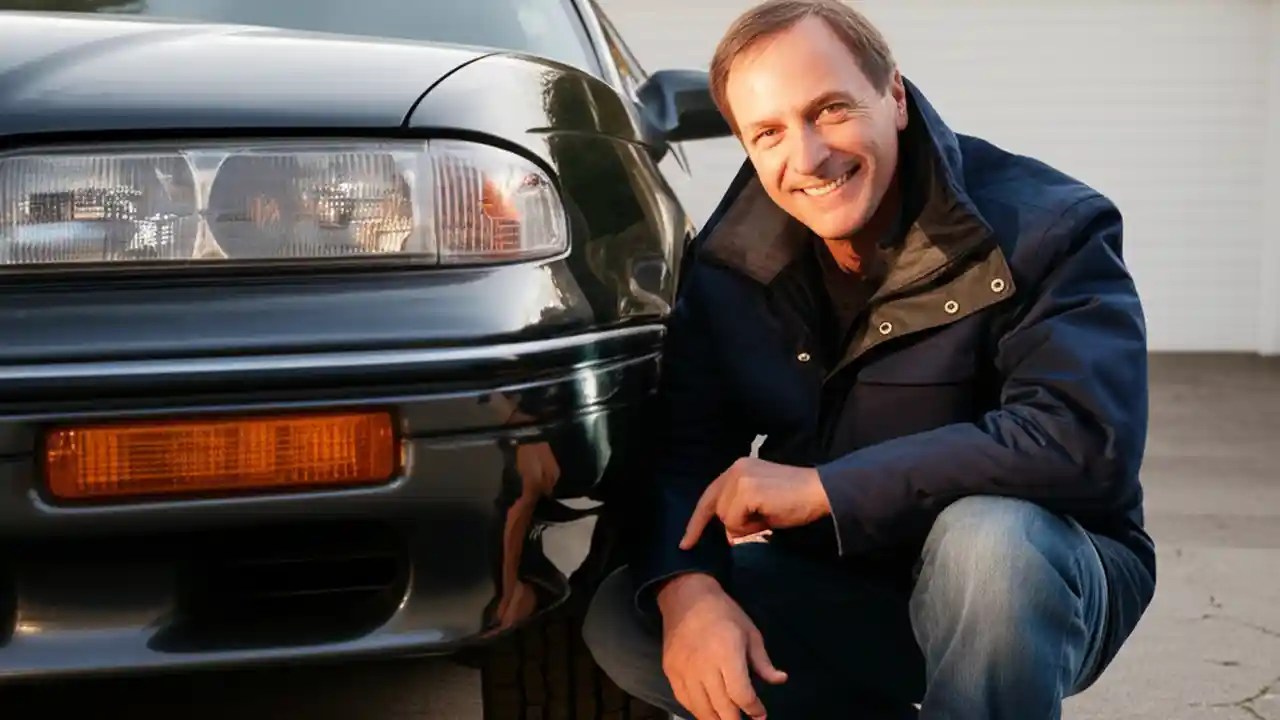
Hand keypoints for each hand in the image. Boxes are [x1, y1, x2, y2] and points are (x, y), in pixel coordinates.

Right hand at [657, 574, 787, 718]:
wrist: (686, 598)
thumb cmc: (723, 613)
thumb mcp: (750, 633)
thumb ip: (763, 662)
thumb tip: (780, 680)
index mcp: (727, 654)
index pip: (741, 694)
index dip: (754, 709)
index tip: (760, 714)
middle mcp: (704, 666)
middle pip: (722, 708)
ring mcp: (684, 671)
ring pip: (702, 710)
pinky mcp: (671, 672)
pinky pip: (685, 701)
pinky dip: (698, 711)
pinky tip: (709, 711)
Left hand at [681, 458, 830, 548]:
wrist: (820, 491)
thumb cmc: (795, 500)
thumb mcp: (760, 504)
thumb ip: (740, 512)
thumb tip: (728, 533)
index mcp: (738, 468)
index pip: (709, 496)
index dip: (697, 522)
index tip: (686, 544)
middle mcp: (735, 469)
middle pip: (716, 510)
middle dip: (734, 524)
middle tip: (761, 522)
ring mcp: (740, 478)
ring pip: (725, 517)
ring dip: (744, 525)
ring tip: (769, 515)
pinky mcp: (747, 490)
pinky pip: (734, 521)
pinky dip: (749, 526)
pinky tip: (768, 516)